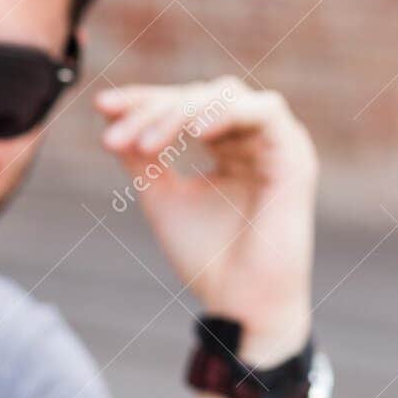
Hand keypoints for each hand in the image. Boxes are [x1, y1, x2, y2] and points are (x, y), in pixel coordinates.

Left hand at [98, 77, 318, 365]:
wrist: (239, 302)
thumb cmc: (206, 257)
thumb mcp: (161, 196)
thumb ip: (140, 156)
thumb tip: (109, 112)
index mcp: (226, 147)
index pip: (182, 105)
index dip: (142, 100)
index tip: (101, 106)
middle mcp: (252, 140)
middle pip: (199, 95)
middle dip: (152, 111)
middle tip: (115, 140)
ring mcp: (276, 145)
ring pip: (226, 96)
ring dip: (180, 113)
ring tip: (146, 145)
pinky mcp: (295, 157)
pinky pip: (265, 113)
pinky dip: (226, 114)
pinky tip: (193, 133)